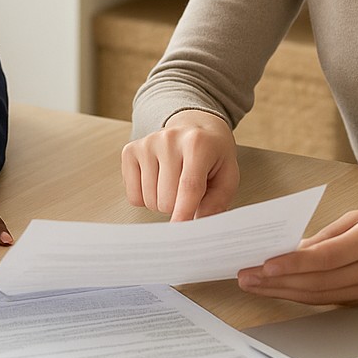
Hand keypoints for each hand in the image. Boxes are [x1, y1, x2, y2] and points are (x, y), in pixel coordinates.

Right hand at [121, 109, 239, 220]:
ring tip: (174, 184)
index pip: (189, 186)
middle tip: (188, 193)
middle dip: (178, 207)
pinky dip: (145, 197)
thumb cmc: (212, 154)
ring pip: (149, 200)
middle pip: (166, 199)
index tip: (180, 231)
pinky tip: (157, 181)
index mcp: (198, 144)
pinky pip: (133, 195)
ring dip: (162, 202)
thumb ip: (217, 202)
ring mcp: (147, 144)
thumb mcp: (227, 176)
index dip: (184, 212)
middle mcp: (169, 140)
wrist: (194, 126)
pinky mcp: (130, 151)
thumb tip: (198, 224)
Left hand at [237, 207, 357, 304]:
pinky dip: (305, 296)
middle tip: (248, 277)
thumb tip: (292, 250)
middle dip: (279, 282)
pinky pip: (333, 301)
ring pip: (322, 296)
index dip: (293, 264)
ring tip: (257, 285)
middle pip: (319, 282)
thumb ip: (327, 235)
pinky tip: (284, 290)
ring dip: (286, 292)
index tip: (265, 265)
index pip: (326, 258)